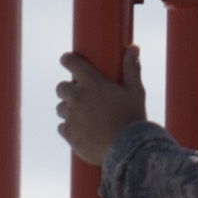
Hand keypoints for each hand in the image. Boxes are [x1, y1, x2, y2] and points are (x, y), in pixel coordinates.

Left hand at [53, 52, 144, 167]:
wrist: (128, 150)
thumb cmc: (133, 118)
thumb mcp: (136, 91)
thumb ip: (132, 68)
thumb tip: (133, 47)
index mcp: (92, 83)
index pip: (70, 62)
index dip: (67, 59)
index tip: (68, 61)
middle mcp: (77, 98)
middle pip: (61, 87)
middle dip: (69, 89)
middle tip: (82, 95)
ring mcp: (71, 117)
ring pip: (61, 108)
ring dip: (69, 109)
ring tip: (84, 115)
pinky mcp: (69, 134)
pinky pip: (62, 127)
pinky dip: (70, 127)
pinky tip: (82, 130)